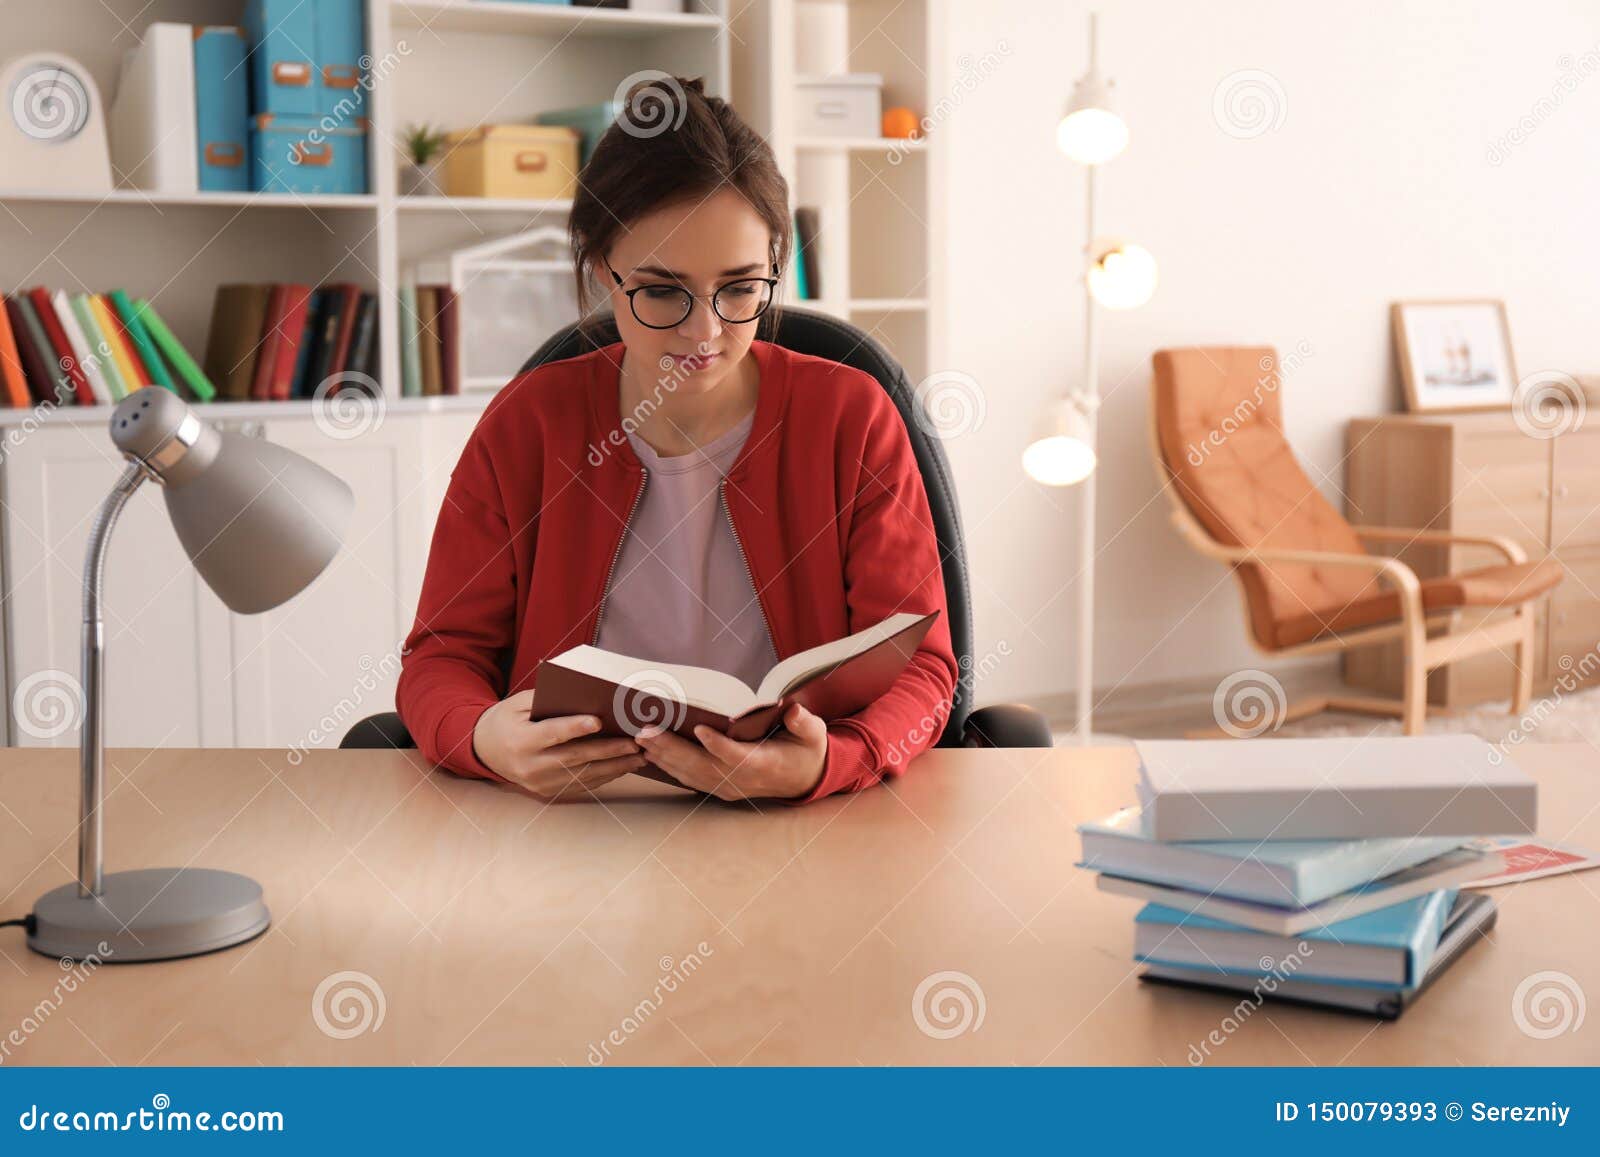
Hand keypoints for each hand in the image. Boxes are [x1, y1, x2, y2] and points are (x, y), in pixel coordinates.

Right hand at [472, 690, 645, 801]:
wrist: (485, 750)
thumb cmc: (507, 720)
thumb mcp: (517, 704)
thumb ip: (545, 699)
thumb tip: (582, 695)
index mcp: (521, 741)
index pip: (551, 734)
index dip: (574, 728)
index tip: (599, 721)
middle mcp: (530, 766)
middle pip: (574, 758)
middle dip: (608, 750)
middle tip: (634, 743)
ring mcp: (540, 783)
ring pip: (583, 775)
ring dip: (614, 767)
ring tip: (639, 757)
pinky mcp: (548, 792)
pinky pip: (582, 785)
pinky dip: (605, 776)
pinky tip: (624, 767)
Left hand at [636, 703, 827, 801]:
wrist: (805, 780)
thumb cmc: (806, 750)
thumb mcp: (813, 734)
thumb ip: (804, 723)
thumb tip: (794, 711)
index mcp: (764, 764)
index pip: (737, 756)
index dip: (718, 745)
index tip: (699, 729)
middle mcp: (742, 779)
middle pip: (703, 766)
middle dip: (672, 749)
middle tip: (647, 732)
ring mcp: (729, 787)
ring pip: (692, 775)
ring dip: (665, 758)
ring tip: (642, 740)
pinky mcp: (721, 789)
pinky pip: (691, 780)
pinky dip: (670, 768)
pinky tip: (652, 755)